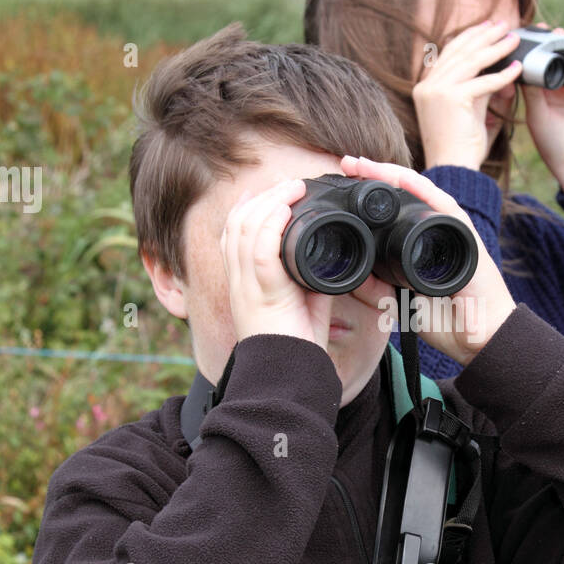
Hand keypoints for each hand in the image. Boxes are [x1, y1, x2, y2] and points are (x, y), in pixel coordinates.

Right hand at [220, 177, 332, 350]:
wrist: (291, 377)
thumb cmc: (298, 345)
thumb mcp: (305, 303)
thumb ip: (311, 279)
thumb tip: (331, 258)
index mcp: (244, 282)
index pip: (232, 235)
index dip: (246, 208)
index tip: (269, 192)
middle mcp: (239, 281)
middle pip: (236, 224)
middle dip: (261, 197)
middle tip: (288, 185)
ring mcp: (247, 287)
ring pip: (244, 229)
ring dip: (270, 202)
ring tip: (293, 188)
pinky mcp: (263, 294)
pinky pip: (260, 250)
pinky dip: (272, 224)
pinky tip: (286, 210)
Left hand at [339, 154, 515, 366]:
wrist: (481, 339)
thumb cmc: (450, 321)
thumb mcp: (401, 303)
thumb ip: (379, 290)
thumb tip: (351, 277)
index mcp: (422, 243)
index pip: (393, 210)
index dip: (369, 193)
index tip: (344, 181)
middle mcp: (438, 231)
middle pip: (404, 194)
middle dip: (375, 176)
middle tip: (348, 163)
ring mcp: (453, 230)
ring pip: (420, 193)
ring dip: (392, 175)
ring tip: (365, 165)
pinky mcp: (466, 236)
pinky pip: (443, 206)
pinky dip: (423, 190)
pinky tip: (403, 178)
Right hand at [412, 20, 522, 170]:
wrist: (452, 170)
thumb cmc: (460, 147)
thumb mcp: (468, 110)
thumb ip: (479, 89)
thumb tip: (501, 70)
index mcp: (425, 86)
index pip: (449, 52)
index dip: (469, 37)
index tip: (487, 27)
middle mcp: (427, 85)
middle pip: (460, 50)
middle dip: (484, 35)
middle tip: (505, 25)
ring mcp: (436, 90)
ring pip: (472, 60)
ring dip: (496, 48)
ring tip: (514, 39)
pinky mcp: (451, 99)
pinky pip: (483, 82)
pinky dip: (503, 75)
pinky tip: (517, 69)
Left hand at [521, 23, 563, 191]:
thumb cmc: (554, 145)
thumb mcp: (536, 114)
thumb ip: (531, 90)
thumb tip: (519, 64)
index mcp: (545, 94)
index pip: (538, 66)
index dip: (530, 53)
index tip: (519, 38)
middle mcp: (562, 87)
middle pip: (556, 58)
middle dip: (548, 42)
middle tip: (538, 27)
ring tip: (555, 32)